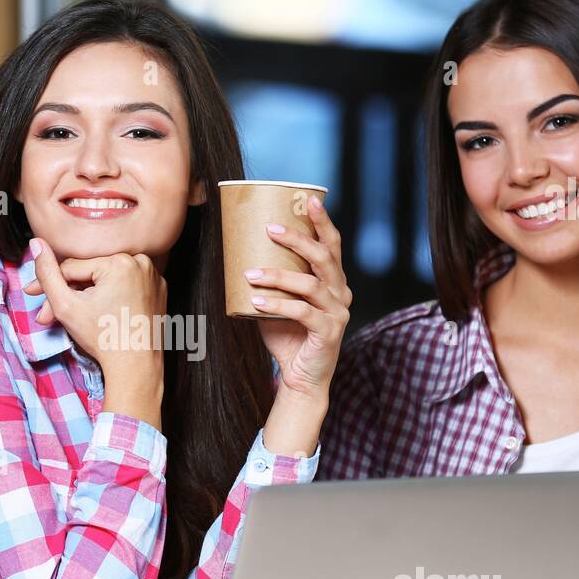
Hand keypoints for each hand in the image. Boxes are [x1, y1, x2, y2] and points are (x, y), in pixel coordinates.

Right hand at [23, 238, 166, 376]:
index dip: (50, 282)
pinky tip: (101, 313)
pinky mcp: (159, 290)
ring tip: (75, 316)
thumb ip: (47, 273)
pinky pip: (126, 286)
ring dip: (88, 294)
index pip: (72, 268)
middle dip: (69, 293)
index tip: (31, 293)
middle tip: (49, 314)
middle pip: (91, 273)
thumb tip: (36, 244)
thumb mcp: (65, 305)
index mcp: (120, 261)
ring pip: (107, 279)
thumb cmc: (103, 339)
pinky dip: (112, 296)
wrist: (136, 367)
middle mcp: (141, 262)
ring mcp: (153, 276)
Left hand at [245, 194, 351, 399]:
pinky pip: (303, 312)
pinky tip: (256, 300)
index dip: (323, 222)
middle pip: (325, 258)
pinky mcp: (328, 333)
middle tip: (271, 229)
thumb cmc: (287, 337)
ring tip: (250, 273)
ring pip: (310, 285)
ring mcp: (338, 313)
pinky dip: (278, 305)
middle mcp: (341, 294)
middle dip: (298, 240)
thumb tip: (237, 253)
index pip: (333, 245)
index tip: (310, 200)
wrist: (300, 378)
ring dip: (278, 275)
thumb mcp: (277, 302)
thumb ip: (269, 281)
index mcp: (334, 282)